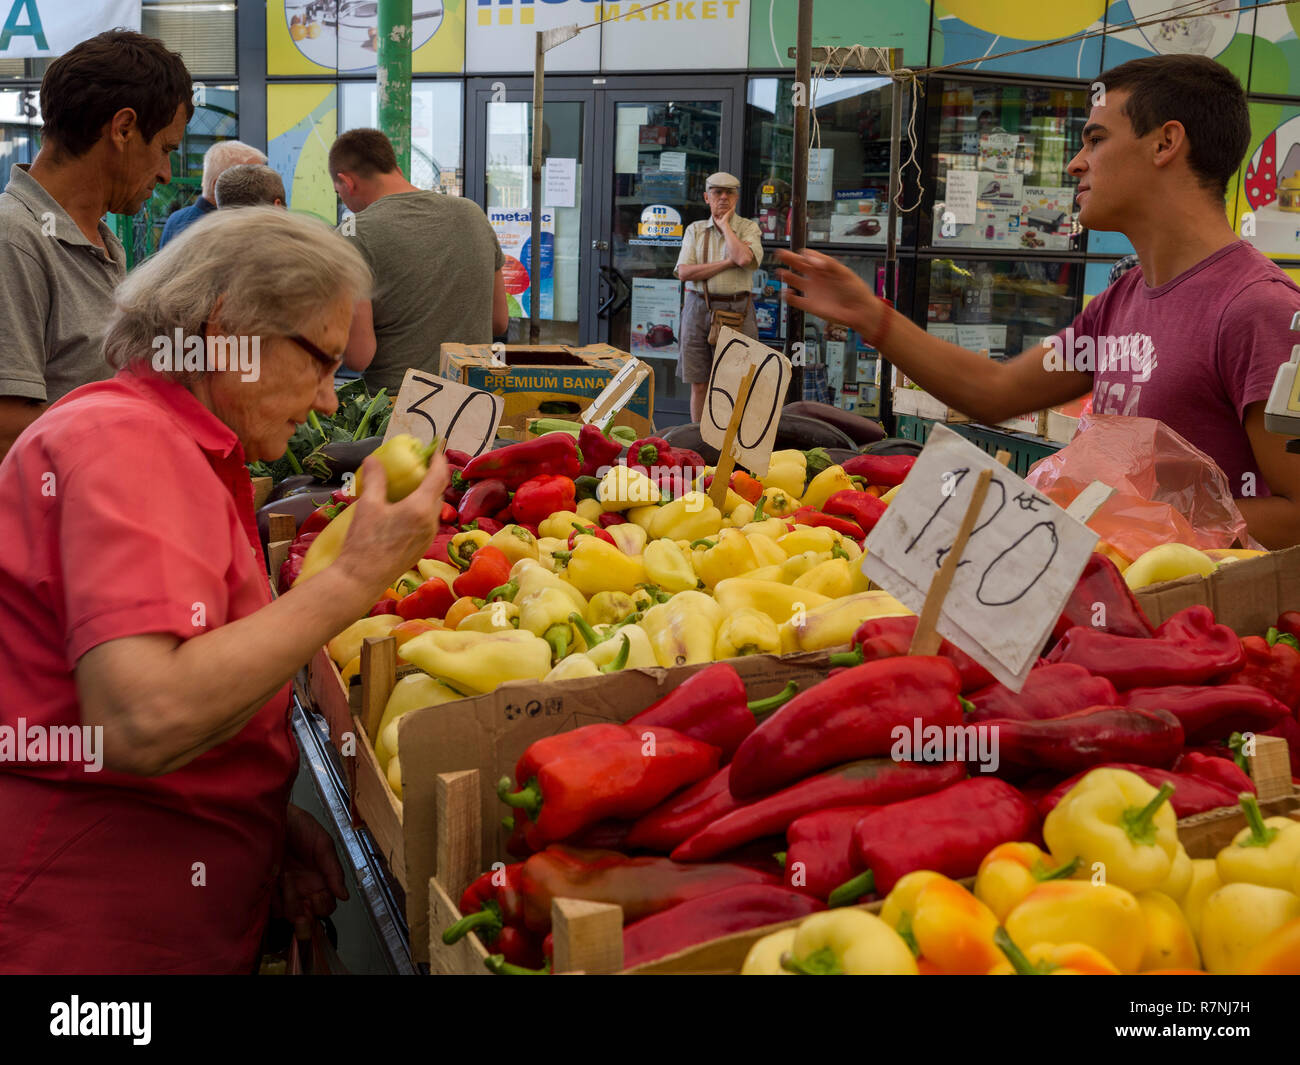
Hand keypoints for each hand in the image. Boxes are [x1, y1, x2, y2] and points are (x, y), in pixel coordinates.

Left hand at [277, 804, 349, 939]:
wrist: (272, 817)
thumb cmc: (299, 826)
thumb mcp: (323, 844)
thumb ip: (334, 870)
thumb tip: (344, 895)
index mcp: (320, 880)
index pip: (326, 906)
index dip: (323, 907)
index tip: (318, 897)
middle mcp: (303, 889)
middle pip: (308, 916)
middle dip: (306, 913)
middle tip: (302, 899)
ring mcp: (285, 891)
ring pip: (290, 915)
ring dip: (289, 902)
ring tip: (286, 879)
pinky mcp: (267, 891)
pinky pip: (272, 909)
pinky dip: (274, 901)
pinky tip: (274, 882)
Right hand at [337, 451, 449, 595]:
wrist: (362, 579)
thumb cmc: (364, 541)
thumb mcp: (368, 505)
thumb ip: (375, 480)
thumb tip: (373, 459)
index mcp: (421, 508)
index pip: (438, 477)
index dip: (439, 461)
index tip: (435, 451)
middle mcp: (430, 522)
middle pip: (437, 493)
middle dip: (431, 478)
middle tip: (417, 468)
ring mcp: (428, 537)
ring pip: (433, 509)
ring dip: (426, 496)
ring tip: (409, 488)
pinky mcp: (422, 548)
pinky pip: (427, 522)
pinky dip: (421, 511)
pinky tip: (403, 511)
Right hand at [776, 248, 882, 334]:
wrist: (859, 311)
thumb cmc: (856, 291)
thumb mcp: (844, 273)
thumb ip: (828, 264)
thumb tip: (812, 260)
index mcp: (825, 268)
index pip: (810, 257)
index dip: (804, 254)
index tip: (802, 254)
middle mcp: (817, 278)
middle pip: (799, 266)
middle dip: (789, 259)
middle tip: (780, 253)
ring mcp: (813, 291)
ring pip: (795, 282)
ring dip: (787, 277)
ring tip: (780, 272)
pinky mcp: (811, 305)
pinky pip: (796, 301)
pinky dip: (789, 297)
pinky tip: (785, 293)